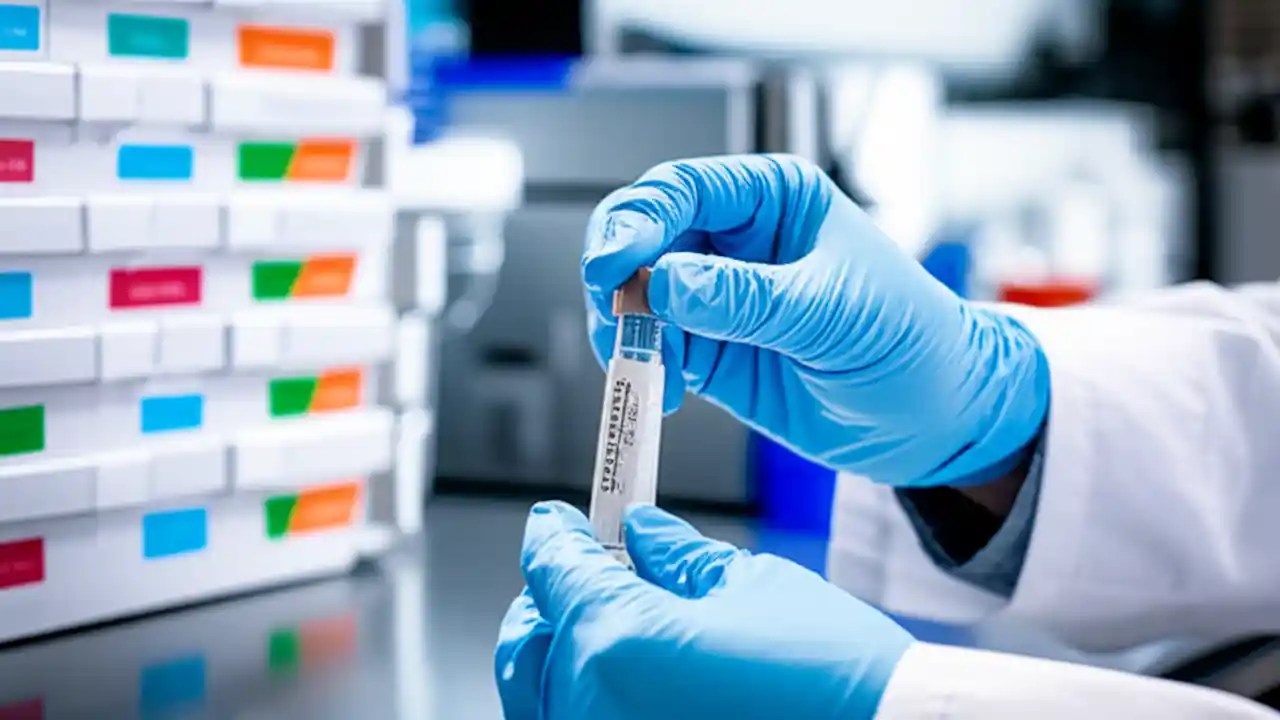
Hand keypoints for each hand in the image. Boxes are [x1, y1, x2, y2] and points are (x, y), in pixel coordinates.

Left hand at [494, 501, 913, 719]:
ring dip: (567, 651)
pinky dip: (590, 696)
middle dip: (551, 598)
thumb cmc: (836, 677)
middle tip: (590, 571)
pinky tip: (633, 674)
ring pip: (542, 695)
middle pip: (529, 639)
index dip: (555, 536)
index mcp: (617, 641)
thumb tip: (640, 532)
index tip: (559, 522)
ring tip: (618, 623)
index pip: (554, 570)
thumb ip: (678, 557)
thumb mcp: (753, 587)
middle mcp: (592, 708)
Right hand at [582, 154, 1048, 485]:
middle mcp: (735, 239)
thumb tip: (664, 285)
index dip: (638, 220)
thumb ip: (746, 298)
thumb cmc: (909, 341)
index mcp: (772, 198)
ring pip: (636, 296)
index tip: (615, 262)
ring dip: (626, 330)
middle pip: (642, 237)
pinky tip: (669, 392)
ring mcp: (717, 295)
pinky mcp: (711, 349)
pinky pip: (653, 347)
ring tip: (646, 366)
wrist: (935, 416)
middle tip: (613, 316)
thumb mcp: (833, 314)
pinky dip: (644, 368)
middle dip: (617, 274)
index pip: (683, 189)